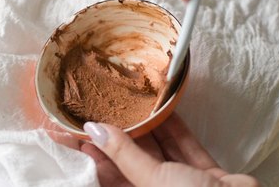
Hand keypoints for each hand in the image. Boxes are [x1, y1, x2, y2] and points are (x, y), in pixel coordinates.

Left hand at [82, 113, 259, 186]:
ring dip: (149, 126)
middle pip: (131, 156)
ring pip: (159, 148)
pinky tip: (165, 107)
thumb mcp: (152, 180)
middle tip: (105, 103)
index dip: (90, 149)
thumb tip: (92, 131)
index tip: (75, 127)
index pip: (104, 171)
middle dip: (120, 132)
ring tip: (132, 99)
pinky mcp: (203, 172)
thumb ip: (124, 154)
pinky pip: (185, 146)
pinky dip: (176, 128)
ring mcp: (180, 180)